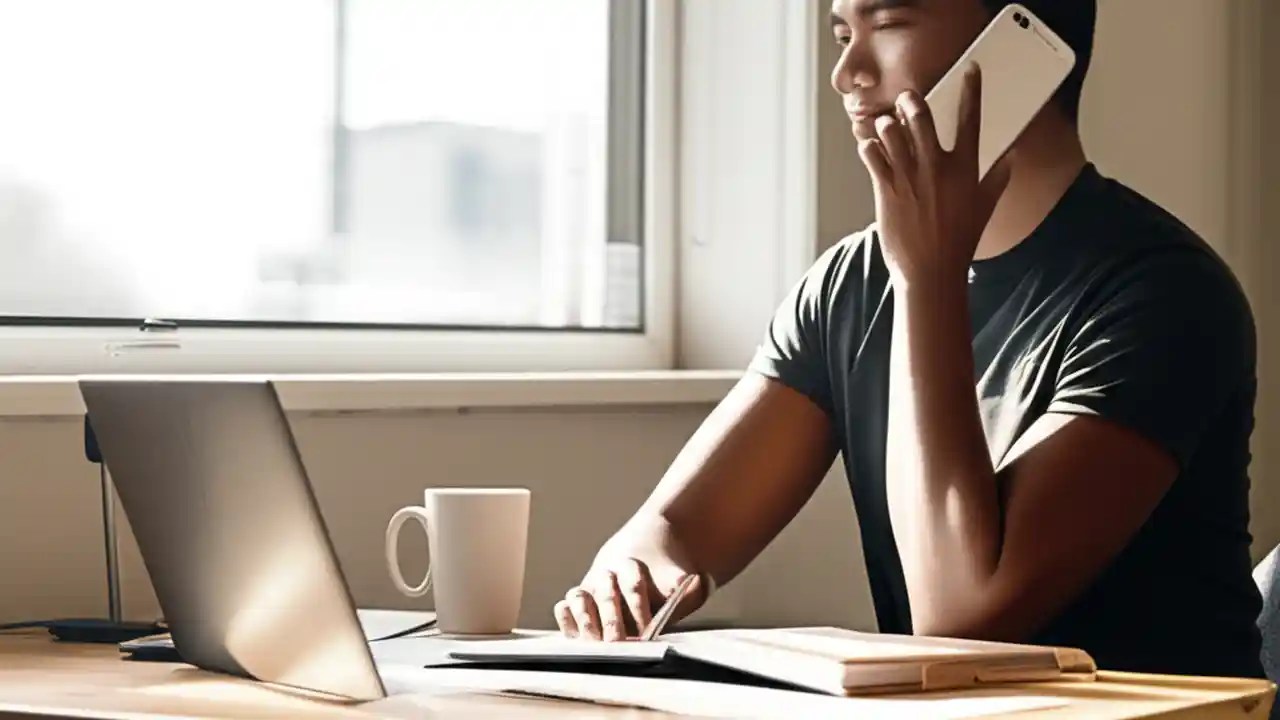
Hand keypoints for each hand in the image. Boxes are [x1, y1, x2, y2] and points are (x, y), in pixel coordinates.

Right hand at [554, 558, 707, 641]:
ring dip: (585, 621)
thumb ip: (688, 587)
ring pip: (579, 598)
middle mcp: (605, 575)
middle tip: (618, 644)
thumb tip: (698, 583)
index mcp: (631, 566)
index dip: (639, 608)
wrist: (641, 554)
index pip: (633, 586)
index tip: (646, 630)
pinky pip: (563, 607)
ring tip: (594, 643)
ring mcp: (588, 588)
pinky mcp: (575, 603)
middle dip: (612, 622)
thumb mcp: (678, 581)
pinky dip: (565, 618)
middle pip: (605, 596)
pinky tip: (573, 634)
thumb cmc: (661, 579)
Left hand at [856, 64, 1010, 287]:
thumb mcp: (985, 208)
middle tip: (909, 97)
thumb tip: (1012, 157)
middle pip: (923, 117)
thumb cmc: (959, 242)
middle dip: (913, 101)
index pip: (971, 120)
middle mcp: (936, 169)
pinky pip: (872, 157)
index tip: (970, 71)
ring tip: (885, 125)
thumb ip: (998, 179)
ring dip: (886, 124)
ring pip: (892, 133)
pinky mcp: (885, 191)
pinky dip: (868, 146)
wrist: (930, 272)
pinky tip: (869, 146)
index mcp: (965, 170)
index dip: (972, 91)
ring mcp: (909, 179)